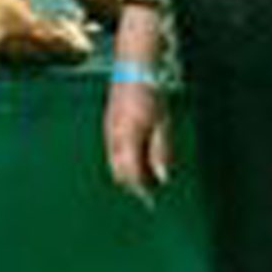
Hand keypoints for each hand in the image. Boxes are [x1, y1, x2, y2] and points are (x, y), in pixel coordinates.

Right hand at [104, 78, 173, 206]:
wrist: (132, 69)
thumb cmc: (151, 94)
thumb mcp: (163, 123)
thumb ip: (161, 151)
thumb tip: (162, 178)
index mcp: (127, 137)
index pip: (129, 174)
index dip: (140, 189)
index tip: (151, 201)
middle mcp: (113, 137)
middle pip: (118, 173)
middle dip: (132, 185)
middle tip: (148, 195)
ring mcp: (108, 132)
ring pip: (114, 163)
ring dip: (126, 174)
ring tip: (143, 181)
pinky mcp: (108, 127)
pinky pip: (112, 152)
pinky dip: (123, 162)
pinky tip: (135, 162)